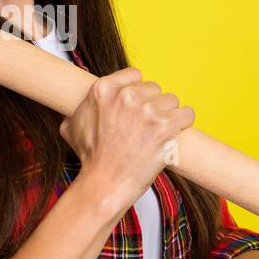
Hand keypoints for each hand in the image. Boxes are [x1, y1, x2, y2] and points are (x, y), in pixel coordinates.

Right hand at [59, 67, 193, 219]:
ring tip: (157, 132)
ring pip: (171, 100)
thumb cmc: (90, 158)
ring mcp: (148, 111)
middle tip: (145, 125)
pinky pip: (186, 114)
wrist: (105, 183)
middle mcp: (127, 96)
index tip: (137, 103)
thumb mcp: (71, 126)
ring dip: (168, 114)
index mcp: (104, 89)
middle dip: (152, 104)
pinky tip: (174, 132)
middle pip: (154, 88)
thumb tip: (84, 105)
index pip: (135, 75)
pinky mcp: (166, 126)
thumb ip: (80, 108)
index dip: (137, 91)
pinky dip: (183, 123)